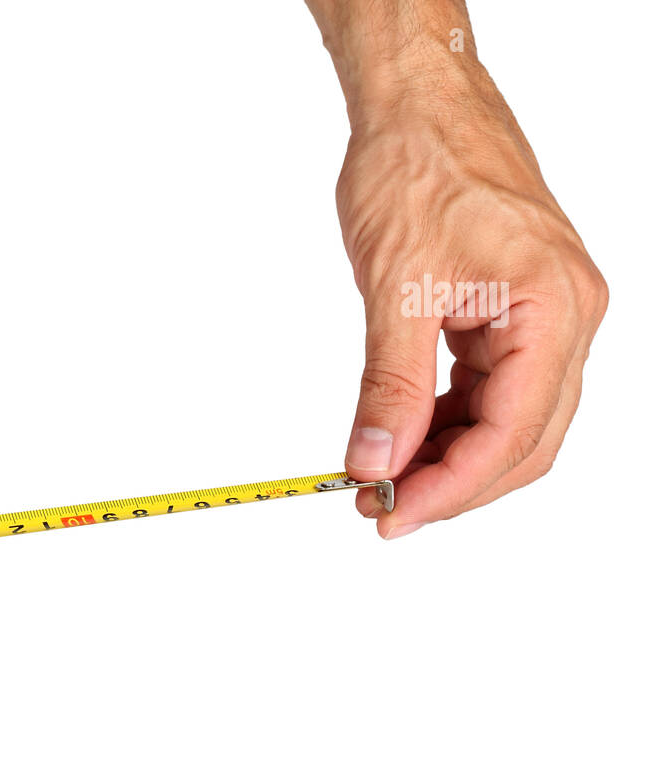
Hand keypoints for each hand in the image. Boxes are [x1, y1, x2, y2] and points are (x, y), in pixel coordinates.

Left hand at [335, 56, 606, 536]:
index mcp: (554, 310)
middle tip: (382, 509)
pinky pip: (491, 388)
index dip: (450, 488)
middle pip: (524, 440)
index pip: (513, 433)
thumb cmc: (418, 166)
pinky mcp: (513, 311)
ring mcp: (544, 315)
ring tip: (381, 477)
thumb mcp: (397, 289)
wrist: (419, 105)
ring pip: (509, 420)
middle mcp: (565, 317)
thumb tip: (374, 460)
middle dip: (453, 484)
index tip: (390, 514)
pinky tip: (403, 435)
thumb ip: (389, 387)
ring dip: (448, 457)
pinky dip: (448, 419)